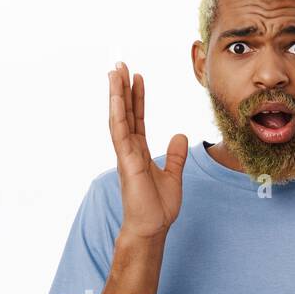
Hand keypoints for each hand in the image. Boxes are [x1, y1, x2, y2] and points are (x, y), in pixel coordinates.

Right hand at [108, 61, 188, 239]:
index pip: (136, 118)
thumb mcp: (173, 176)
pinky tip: (116, 95)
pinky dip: (117, 112)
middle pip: (124, 113)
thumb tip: (180, 136)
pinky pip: (120, 132)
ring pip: (118, 117)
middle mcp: (129, 150)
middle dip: (122, 88)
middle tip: (120, 65)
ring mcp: (125, 154)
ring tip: (114, 71)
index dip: (136, 97)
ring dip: (116, 94)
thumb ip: (176, 155)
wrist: (152, 228)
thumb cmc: (158, 208)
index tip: (137, 78)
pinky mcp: (126, 161)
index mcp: (138, 152)